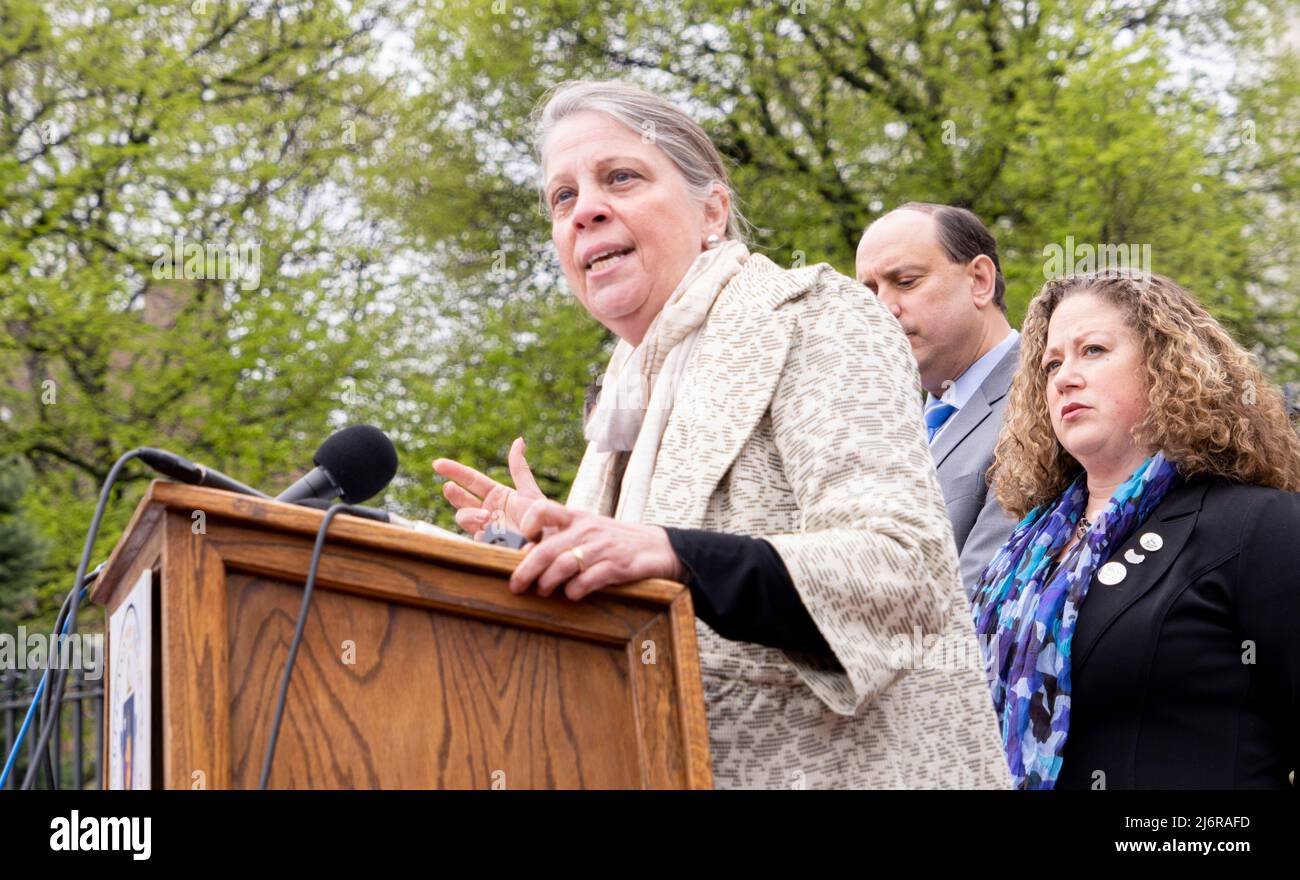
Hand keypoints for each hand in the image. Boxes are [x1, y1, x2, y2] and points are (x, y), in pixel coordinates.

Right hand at [433, 437, 545, 539]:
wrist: (549, 544)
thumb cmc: (542, 518)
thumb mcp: (529, 491)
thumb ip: (519, 469)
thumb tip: (519, 440)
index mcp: (496, 495)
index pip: (470, 479)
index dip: (454, 470)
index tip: (437, 463)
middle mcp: (487, 511)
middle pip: (461, 499)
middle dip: (454, 494)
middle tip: (449, 487)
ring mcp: (485, 529)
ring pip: (464, 518)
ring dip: (469, 515)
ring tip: (484, 516)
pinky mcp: (486, 545)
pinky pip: (474, 538)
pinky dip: (479, 534)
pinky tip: (488, 534)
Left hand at [509, 498, 686, 599]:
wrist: (658, 547)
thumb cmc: (614, 541)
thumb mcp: (588, 530)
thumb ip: (560, 539)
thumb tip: (524, 554)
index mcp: (576, 518)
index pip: (543, 509)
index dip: (528, 524)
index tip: (524, 541)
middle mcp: (587, 530)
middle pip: (547, 548)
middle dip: (526, 570)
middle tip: (515, 586)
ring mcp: (603, 547)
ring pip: (564, 565)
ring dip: (548, 582)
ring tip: (543, 592)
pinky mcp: (618, 566)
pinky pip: (590, 579)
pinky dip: (576, 590)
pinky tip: (572, 595)